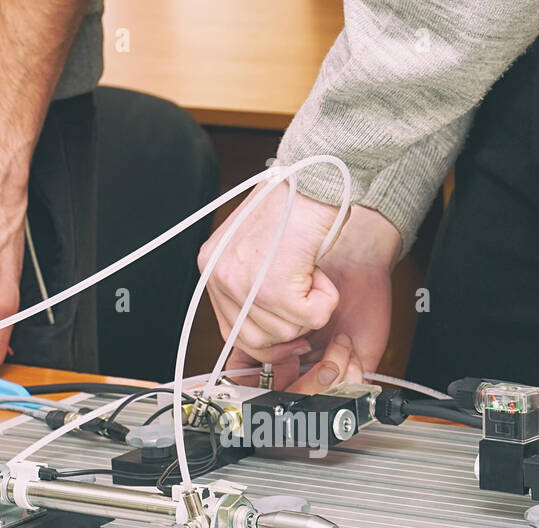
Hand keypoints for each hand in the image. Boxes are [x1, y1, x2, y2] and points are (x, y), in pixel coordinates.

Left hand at [201, 182, 341, 368]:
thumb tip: (273, 334)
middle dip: (291, 328)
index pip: (232, 331)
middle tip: (307, 299)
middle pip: (257, 341)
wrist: (312, 177)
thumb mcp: (258, 246)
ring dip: (311, 309)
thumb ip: (254, 284)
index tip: (293, 334)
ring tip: (311, 271)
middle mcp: (219, 276)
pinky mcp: (272, 287)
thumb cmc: (295, 203)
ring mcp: (242, 283)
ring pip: (285, 333)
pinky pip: (311, 319)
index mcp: (212, 267)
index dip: (269, 340)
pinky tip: (319, 270)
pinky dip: (326, 300)